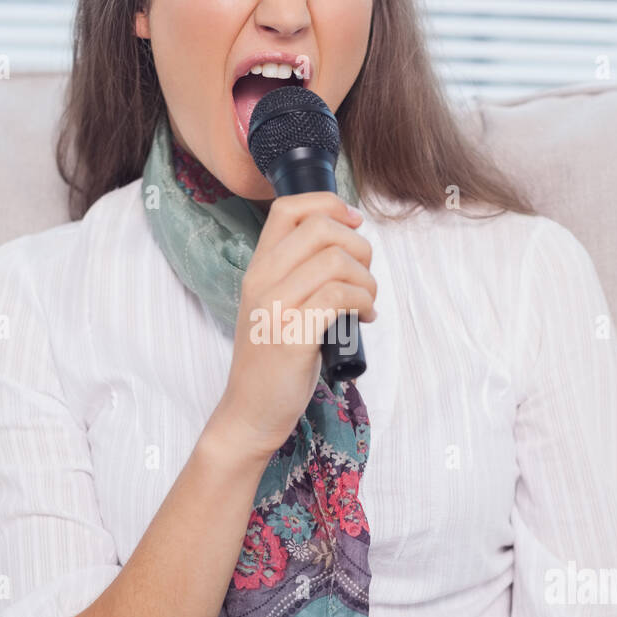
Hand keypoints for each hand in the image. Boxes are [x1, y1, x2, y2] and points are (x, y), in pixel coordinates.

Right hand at [217, 191, 377, 458]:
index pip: (288, 208)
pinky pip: (340, 297)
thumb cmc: (272, 361)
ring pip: (336, 262)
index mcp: (257, 269)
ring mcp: (275, 308)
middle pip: (321, 229)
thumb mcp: (273, 307)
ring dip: (367, 280)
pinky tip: (364, 318)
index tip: (353, 225)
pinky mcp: (293, 336)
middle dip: (359, 247)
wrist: (250, 411)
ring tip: (366, 303)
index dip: (330, 205)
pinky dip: (364, 303)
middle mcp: (261, 282)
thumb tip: (348, 246)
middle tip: (364, 276)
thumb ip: (296, 275)